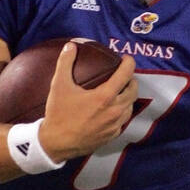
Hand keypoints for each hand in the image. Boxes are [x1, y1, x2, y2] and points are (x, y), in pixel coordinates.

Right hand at [40, 42, 137, 161]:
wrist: (56, 143)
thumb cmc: (58, 114)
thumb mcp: (59, 85)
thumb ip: (65, 62)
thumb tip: (70, 45)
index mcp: (105, 97)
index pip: (126, 75)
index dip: (129, 63)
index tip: (126, 59)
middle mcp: (114, 111)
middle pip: (133, 91)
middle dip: (131, 80)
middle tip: (124, 76)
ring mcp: (114, 125)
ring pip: (130, 107)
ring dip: (128, 97)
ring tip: (120, 92)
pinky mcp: (112, 136)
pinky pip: (123, 121)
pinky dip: (121, 112)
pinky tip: (113, 110)